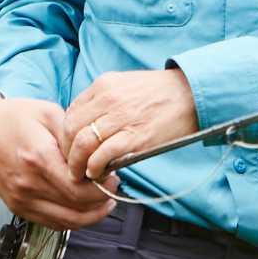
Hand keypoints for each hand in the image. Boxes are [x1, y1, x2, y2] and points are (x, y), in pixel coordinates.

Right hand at [0, 97, 111, 229]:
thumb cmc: (14, 119)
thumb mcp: (48, 113)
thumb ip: (74, 135)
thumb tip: (97, 154)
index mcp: (39, 157)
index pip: (80, 189)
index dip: (103, 188)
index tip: (114, 177)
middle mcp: (29, 183)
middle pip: (77, 207)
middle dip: (102, 200)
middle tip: (112, 187)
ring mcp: (21, 199)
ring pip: (67, 222)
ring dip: (91, 215)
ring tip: (104, 201)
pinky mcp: (17, 208)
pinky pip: (52, 223)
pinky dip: (73, 220)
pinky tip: (84, 208)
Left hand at [63, 68, 200, 181]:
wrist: (192, 94)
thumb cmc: (160, 92)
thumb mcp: (125, 85)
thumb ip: (103, 101)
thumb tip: (86, 126)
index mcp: (103, 85)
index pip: (70, 113)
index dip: (65, 135)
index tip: (70, 148)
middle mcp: (108, 99)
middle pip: (70, 129)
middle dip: (66, 151)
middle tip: (71, 165)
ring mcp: (121, 118)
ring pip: (83, 143)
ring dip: (77, 163)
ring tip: (81, 173)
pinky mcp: (136, 137)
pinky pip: (103, 155)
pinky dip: (95, 167)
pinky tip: (97, 172)